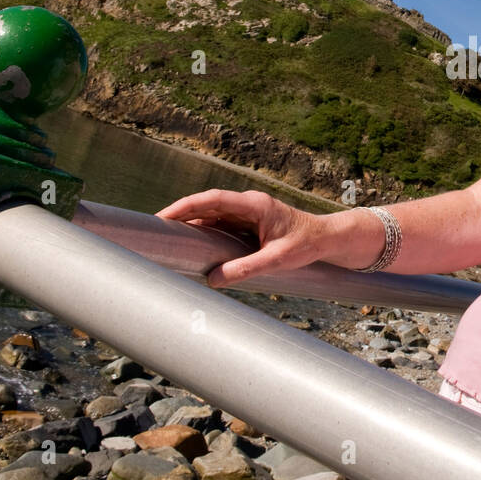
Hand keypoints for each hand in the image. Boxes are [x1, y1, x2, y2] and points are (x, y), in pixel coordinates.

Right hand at [156, 189, 317, 286]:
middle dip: (180, 213)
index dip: (186, 205)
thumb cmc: (306, 244)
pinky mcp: (247, 222)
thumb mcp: (277, 260)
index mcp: (255, 205)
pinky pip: (220, 222)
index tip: (164, 215)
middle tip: (155, 227)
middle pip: (207, 204)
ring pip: (211, 213)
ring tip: (166, 236)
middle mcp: (248, 204)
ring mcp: (247, 212)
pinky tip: (190, 242)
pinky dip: (203, 230)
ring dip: (190, 221)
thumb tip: (213, 279)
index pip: (213, 199)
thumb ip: (246, 269)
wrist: (325, 239)